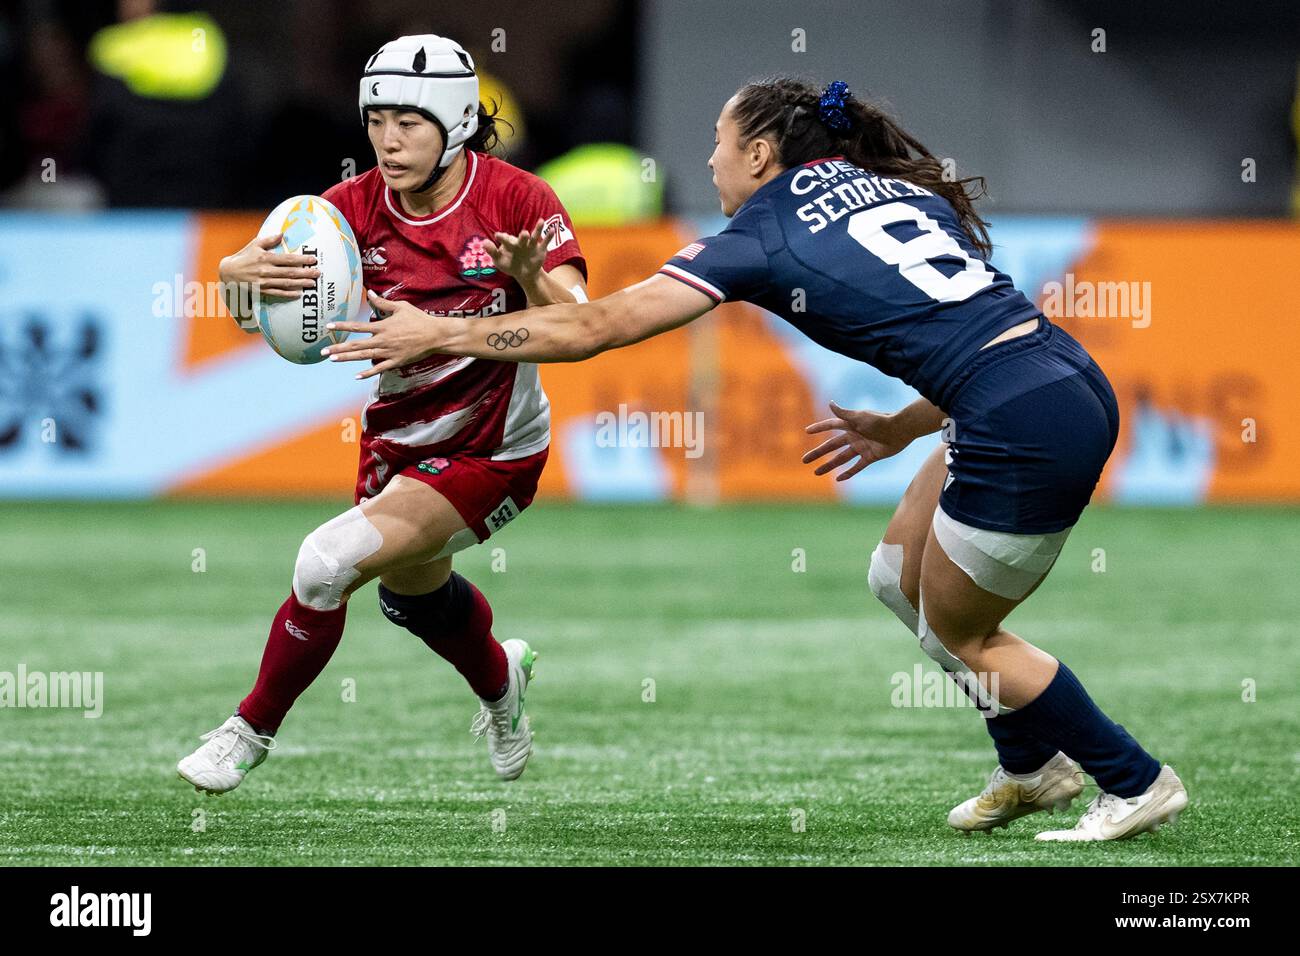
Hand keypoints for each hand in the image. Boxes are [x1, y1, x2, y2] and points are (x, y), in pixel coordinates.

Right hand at [219, 233, 319, 297]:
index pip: (287, 259)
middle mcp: (266, 270)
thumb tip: (282, 233)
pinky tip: (298, 294)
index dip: (301, 260)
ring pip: (286, 283)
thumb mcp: (254, 245)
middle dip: (305, 272)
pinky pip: (277, 293)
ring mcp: (264, 282)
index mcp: (265, 258)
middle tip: (318, 273)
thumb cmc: (244, 256)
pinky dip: (288, 294)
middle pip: (289, 272)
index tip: (313, 260)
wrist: (228, 272)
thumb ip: (269, 240)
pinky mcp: (261, 290)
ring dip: (300, 283)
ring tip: (312, 284)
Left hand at [323, 291, 449, 378]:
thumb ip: (383, 302)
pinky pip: (379, 368)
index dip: (342, 327)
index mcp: (382, 326)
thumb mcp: (401, 307)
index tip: (329, 327)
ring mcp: (389, 353)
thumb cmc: (419, 319)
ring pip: (364, 357)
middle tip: (323, 351)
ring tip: (333, 360)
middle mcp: (382, 340)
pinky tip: (356, 376)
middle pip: (356, 345)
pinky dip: (367, 373)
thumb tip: (370, 293)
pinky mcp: (396, 362)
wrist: (435, 336)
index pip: (357, 327)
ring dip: (347, 358)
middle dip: (338, 348)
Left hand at [482, 219, 549, 284]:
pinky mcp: (540, 249)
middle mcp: (521, 242)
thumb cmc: (509, 264)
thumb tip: (483, 242)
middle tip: (524, 234)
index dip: (503, 238)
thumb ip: (492, 252)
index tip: (498, 236)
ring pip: (535, 236)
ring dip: (538, 229)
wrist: (524, 273)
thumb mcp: (499, 260)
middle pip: (522, 238)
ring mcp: (531, 245)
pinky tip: (552, 230)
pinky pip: (545, 242)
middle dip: (523, 236)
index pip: (506, 240)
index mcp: (510, 244)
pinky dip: (549, 236)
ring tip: (541, 221)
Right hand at [802, 401, 911, 480]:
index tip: (807, 432)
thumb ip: (844, 412)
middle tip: (804, 460)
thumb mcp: (860, 416)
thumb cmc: (880, 420)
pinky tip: (838, 479)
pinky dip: (848, 473)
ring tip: (816, 472)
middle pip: (831, 446)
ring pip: (841, 459)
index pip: (831, 425)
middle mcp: (854, 436)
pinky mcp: (870, 457)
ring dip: (829, 466)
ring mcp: (861, 447)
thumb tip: (830, 403)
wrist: (901, 430)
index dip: (819, 428)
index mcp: (850, 425)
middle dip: (818, 453)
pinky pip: (857, 467)